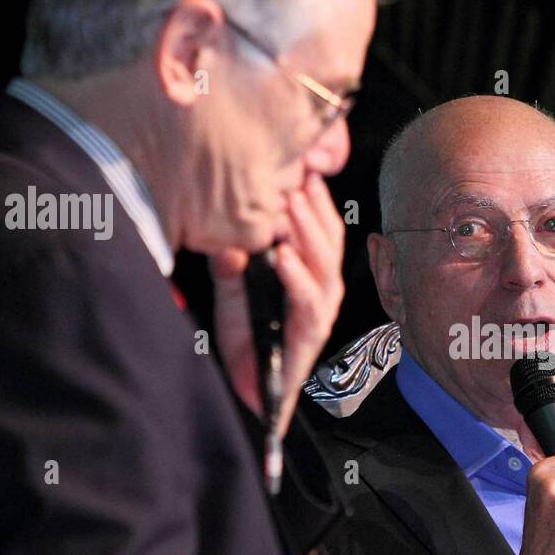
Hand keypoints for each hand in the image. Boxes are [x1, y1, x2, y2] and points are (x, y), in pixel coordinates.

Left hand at [212, 173, 344, 437]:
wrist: (252, 393)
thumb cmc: (248, 339)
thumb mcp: (231, 290)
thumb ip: (230, 263)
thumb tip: (226, 237)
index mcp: (309, 269)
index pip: (318, 222)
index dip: (313, 193)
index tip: (298, 161)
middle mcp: (322, 285)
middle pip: (328, 234)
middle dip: (313, 202)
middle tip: (296, 170)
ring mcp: (320, 309)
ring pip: (324, 262)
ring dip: (308, 230)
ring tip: (291, 203)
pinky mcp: (311, 333)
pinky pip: (308, 299)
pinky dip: (296, 276)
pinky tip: (282, 255)